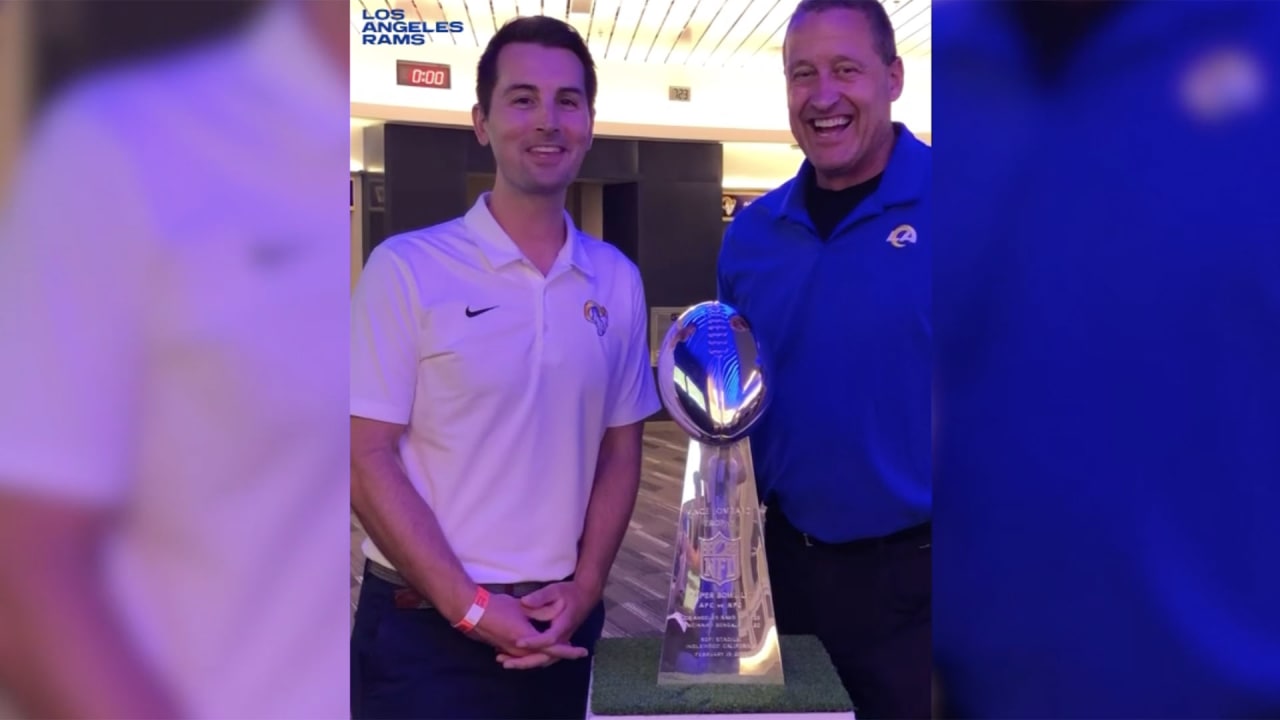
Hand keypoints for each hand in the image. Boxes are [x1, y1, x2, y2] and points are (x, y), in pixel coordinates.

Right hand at [468, 592, 586, 662]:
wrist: (472, 612)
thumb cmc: (497, 606)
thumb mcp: (521, 606)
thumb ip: (536, 611)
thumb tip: (549, 614)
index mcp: (526, 638)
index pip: (553, 648)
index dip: (568, 650)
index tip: (582, 652)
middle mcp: (519, 649)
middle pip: (545, 657)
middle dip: (561, 654)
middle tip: (575, 652)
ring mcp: (511, 651)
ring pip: (534, 658)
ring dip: (547, 655)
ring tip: (562, 650)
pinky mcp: (504, 648)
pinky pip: (523, 656)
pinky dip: (534, 654)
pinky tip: (538, 650)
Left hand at [496, 580, 597, 669]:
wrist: (585, 597)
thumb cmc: (569, 593)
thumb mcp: (555, 590)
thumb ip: (540, 597)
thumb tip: (524, 602)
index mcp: (563, 626)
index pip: (548, 639)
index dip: (533, 642)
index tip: (517, 642)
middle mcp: (562, 638)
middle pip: (544, 657)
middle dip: (524, 662)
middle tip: (504, 662)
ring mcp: (560, 643)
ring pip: (543, 660)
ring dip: (524, 662)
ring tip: (504, 660)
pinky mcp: (557, 643)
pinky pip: (543, 655)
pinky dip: (529, 658)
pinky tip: (513, 656)